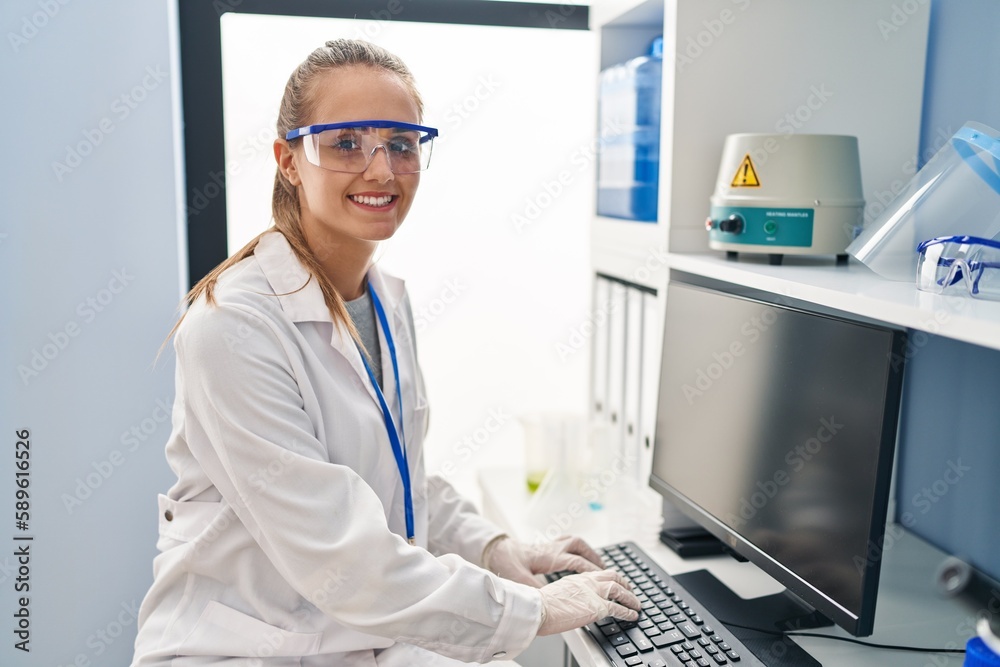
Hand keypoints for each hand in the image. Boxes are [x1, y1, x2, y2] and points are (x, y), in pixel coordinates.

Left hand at [482, 535, 603, 587]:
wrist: (494, 549)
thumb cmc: (505, 562)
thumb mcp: (519, 580)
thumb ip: (535, 590)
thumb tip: (550, 601)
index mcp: (548, 556)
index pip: (575, 560)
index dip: (590, 569)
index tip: (602, 578)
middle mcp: (551, 548)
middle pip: (579, 545)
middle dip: (593, 556)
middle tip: (604, 569)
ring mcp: (548, 545)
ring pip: (574, 541)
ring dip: (587, 550)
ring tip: (596, 562)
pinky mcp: (545, 547)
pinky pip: (566, 542)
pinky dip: (576, 548)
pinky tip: (578, 557)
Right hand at [537, 570, 640, 635]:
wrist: (540, 608)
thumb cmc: (542, 604)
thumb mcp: (557, 592)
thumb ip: (568, 594)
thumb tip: (570, 602)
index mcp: (577, 578)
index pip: (598, 574)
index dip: (609, 578)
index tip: (614, 582)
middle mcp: (588, 582)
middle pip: (613, 577)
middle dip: (624, 583)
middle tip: (630, 590)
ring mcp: (594, 593)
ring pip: (620, 590)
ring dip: (631, 598)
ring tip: (637, 605)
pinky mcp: (598, 607)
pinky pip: (618, 608)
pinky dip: (628, 612)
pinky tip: (633, 616)